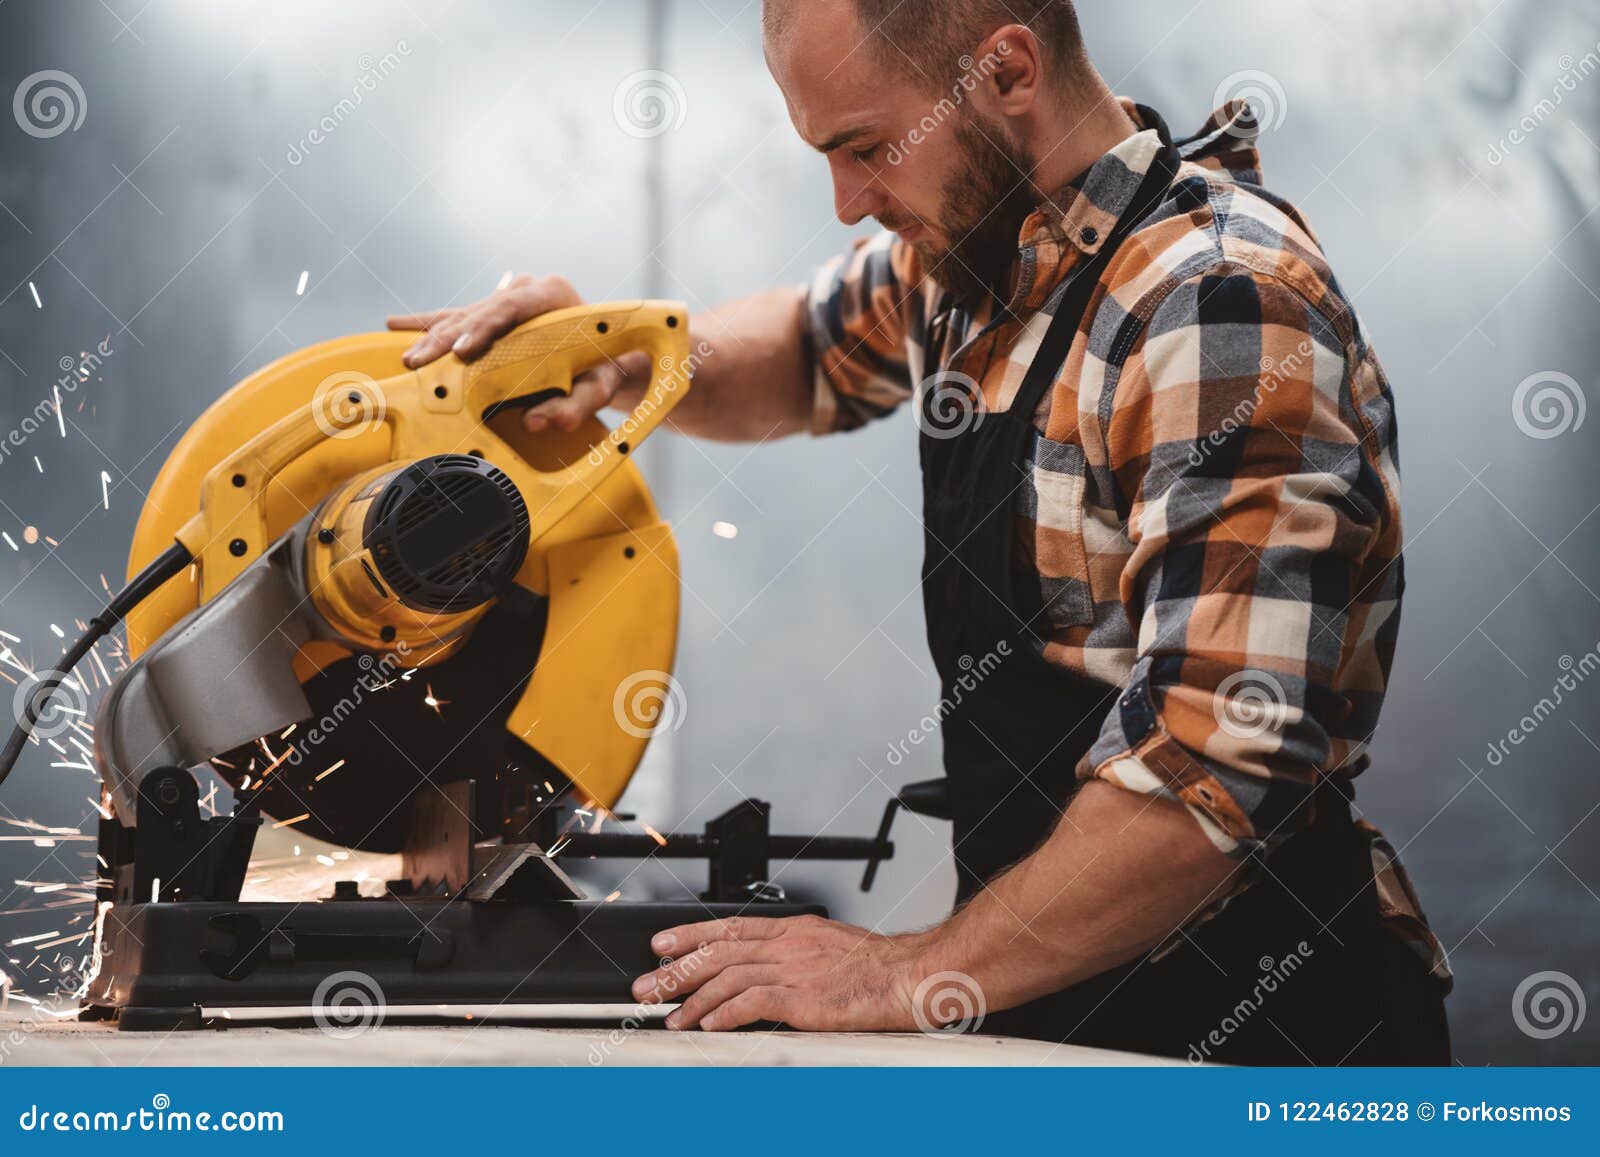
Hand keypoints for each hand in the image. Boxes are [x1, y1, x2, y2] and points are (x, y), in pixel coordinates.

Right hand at [386, 274, 646, 432]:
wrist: (611, 354)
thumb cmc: (606, 369)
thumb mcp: (600, 387)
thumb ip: (577, 405)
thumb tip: (539, 423)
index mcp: (553, 294)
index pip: (511, 306)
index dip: (483, 328)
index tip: (460, 352)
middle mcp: (526, 289)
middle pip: (479, 311)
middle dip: (446, 339)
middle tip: (420, 362)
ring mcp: (507, 298)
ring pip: (463, 315)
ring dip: (432, 338)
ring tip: (407, 358)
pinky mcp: (492, 314)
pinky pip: (456, 317)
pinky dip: (427, 324)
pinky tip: (393, 325)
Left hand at [632, 914, 923, 1031]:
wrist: (910, 974)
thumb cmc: (878, 966)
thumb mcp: (830, 946)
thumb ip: (795, 955)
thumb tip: (764, 971)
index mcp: (793, 930)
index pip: (729, 928)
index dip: (691, 935)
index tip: (662, 944)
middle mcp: (788, 946)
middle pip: (719, 953)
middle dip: (678, 970)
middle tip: (647, 986)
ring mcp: (795, 970)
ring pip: (729, 978)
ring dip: (694, 999)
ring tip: (672, 1016)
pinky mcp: (805, 998)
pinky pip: (754, 1003)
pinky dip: (727, 1013)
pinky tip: (709, 1025)